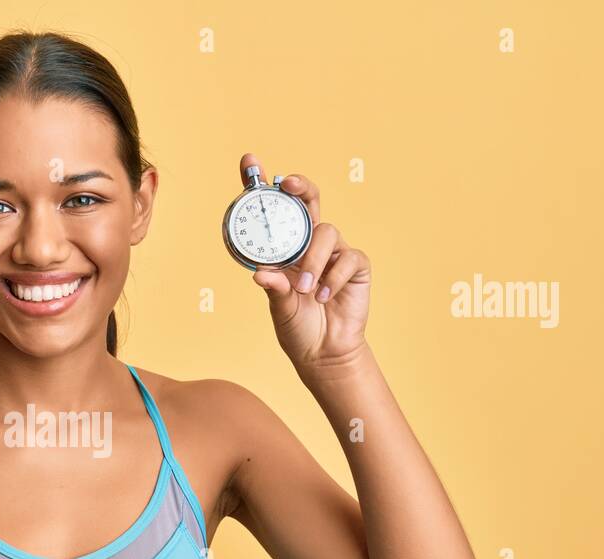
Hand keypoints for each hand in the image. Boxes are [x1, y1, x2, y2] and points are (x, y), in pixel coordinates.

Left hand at [239, 152, 371, 374]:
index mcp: (284, 249)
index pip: (273, 211)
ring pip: (326, 232)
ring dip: (313, 261)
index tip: (248, 161)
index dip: (261, 183)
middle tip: (288, 184)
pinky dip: (334, 278)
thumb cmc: (298, 327)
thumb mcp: (279, 308)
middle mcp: (308, 243)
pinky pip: (347, 258)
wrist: (323, 352)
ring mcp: (333, 252)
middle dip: (299, 186)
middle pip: (308, 200)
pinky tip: (325, 297)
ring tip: (306, 289)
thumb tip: (261, 273)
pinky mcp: (355, 265)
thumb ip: (273, 289)